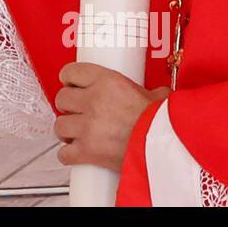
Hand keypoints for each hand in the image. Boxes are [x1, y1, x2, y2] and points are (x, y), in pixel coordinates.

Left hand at [53, 62, 167, 170]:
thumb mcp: (157, 97)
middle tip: (77, 111)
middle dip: (68, 106)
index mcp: (107, 82)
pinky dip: (68, 154)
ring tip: (77, 133)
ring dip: (66, 131)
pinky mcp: (87, 151)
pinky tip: (76, 153)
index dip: (69, 78)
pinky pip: (64, 153)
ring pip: (60, 126)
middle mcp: (93, 101)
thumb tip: (157, 95)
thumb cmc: (163, 123)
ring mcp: (87, 127)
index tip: (70, 83)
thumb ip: (149, 93)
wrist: (167, 148)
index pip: (72, 72)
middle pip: (62, 98)